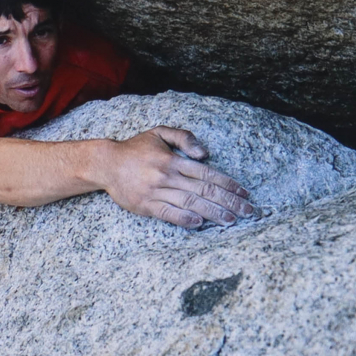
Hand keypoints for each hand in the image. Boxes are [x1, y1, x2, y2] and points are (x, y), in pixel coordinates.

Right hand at [100, 126, 253, 228]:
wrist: (105, 163)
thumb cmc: (135, 149)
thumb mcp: (159, 133)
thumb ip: (183, 137)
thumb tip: (205, 154)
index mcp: (172, 159)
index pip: (207, 173)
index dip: (229, 184)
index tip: (245, 194)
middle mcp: (167, 175)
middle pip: (204, 190)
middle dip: (230, 202)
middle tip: (249, 212)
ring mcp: (156, 191)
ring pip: (191, 203)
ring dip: (214, 212)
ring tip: (232, 220)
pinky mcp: (146, 205)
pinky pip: (169, 213)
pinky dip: (185, 218)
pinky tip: (200, 223)